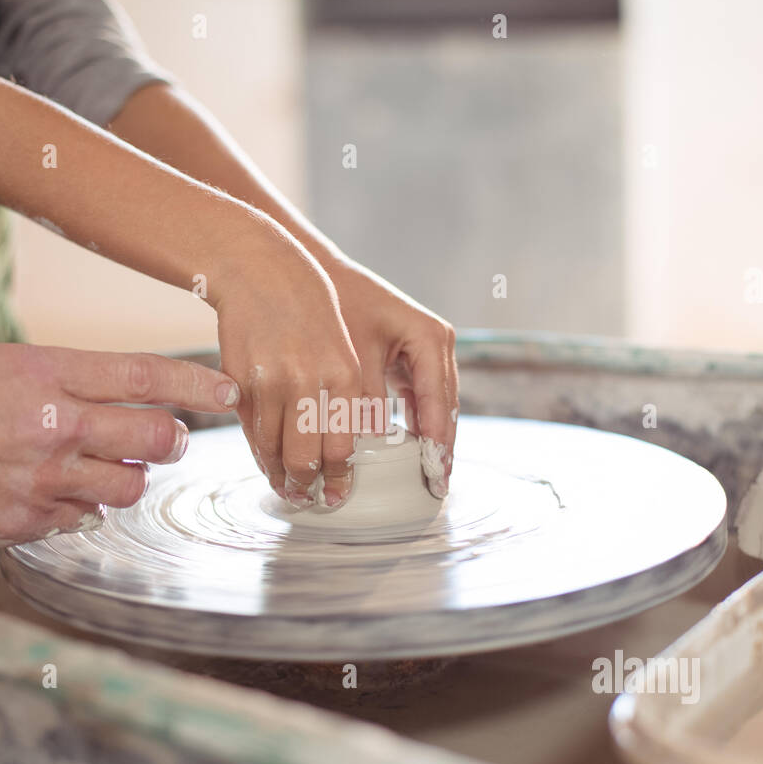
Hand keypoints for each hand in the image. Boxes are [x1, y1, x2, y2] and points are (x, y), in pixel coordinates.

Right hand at [0, 343, 239, 546]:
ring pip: (130, 487)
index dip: (197, 386)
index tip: (231, 392)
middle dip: (171, 440)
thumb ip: (58, 378)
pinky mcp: (29, 522)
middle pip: (155, 437)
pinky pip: (86, 518)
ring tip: (101, 469)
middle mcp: (54, 424)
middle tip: (165, 439)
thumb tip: (112, 395)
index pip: (144, 375)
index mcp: (45, 372)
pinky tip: (54, 494)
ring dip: (129, 478)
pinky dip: (83, 507)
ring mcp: (44, 478)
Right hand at [214, 230, 362, 507]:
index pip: (343, 446)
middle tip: (310, 499)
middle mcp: (309, 381)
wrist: (261, 271)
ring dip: (280, 476)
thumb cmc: (309, 311)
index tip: (337, 495)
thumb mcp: (342, 349)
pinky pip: (250, 431)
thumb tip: (341, 452)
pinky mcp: (239, 381)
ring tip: (288, 490)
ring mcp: (270, 382)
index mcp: (345, 374)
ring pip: (274, 450)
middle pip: (307, 457)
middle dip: (309, 486)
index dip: (338, 478)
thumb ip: (342, 398)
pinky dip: (259, 453)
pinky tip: (266, 463)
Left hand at [328, 259, 458, 496]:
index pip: (439, 402)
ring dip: (431, 442)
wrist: (317, 274)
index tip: (436, 477)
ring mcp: (428, 352)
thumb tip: (373, 447)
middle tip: (436, 489)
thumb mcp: (350, 355)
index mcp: (430, 338)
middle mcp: (437, 344)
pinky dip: (416, 427)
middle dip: (441, 449)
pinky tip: (410, 456)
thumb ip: (363, 400)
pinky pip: (420, 401)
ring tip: (428, 480)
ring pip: (435, 407)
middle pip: (445, 408)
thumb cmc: (332, 308)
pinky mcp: (412, 360)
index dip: (438, 444)